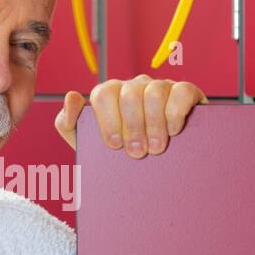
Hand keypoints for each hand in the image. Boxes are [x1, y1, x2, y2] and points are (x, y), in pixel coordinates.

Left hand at [54, 75, 207, 156]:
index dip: (108, 120)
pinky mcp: (185, 92)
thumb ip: (69, 124)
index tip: (114, 145)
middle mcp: (135, 86)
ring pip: (154, 92)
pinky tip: (174, 131)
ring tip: (156, 148)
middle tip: (137, 153)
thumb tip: (72, 97)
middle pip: (129, 95)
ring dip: (154, 124)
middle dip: (132, 127)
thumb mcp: (89, 143)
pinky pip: (181, 92)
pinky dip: (176, 113)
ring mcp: (161, 86)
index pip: (103, 94)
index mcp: (111, 94)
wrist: (161, 168)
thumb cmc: (122, 152)